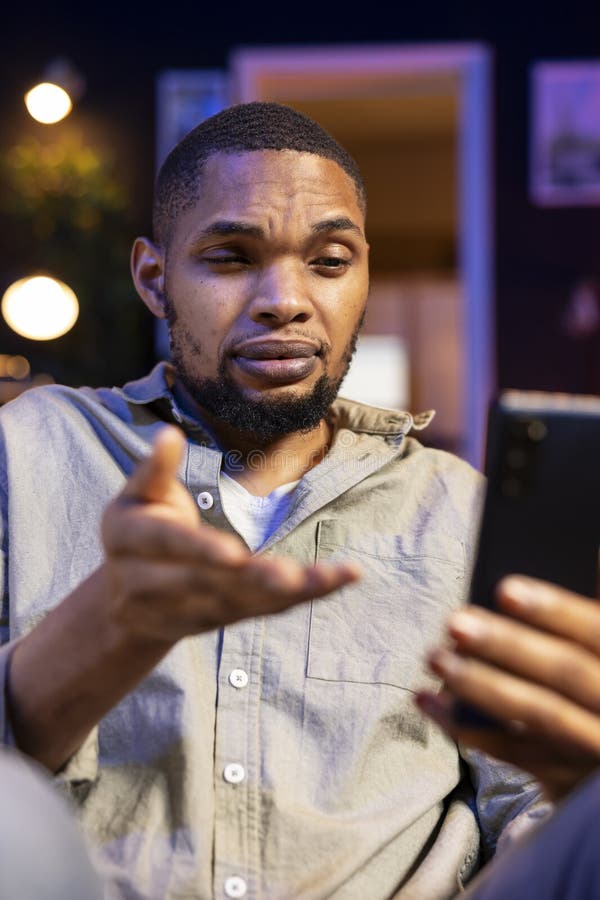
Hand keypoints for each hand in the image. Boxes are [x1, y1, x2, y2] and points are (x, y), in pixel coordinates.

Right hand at [101, 425, 359, 643]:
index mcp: (130, 543)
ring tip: (332, 577)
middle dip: (252, 581)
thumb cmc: (133, 531)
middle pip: (211, 584)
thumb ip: (153, 469)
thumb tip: (168, 434)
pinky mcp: (222, 619)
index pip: (169, 545)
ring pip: (244, 603)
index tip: (233, 553)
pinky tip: (340, 579)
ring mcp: (190, 609)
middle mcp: (156, 585)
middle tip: (289, 577)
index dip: (201, 550)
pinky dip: (303, 597)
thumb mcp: (132, 497)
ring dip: (290, 594)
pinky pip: (264, 610)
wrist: (119, 604)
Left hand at [416, 573, 599, 799]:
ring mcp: (593, 748)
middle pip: (563, 674)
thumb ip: (598, 609)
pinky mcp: (565, 779)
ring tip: (434, 657)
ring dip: (480, 684)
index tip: (503, 588)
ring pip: (535, 715)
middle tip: (453, 622)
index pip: (595, 632)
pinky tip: (428, 702)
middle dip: (506, 645)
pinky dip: (467, 727)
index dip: (554, 610)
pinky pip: (511, 753)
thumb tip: (589, 547)